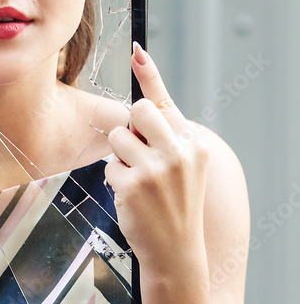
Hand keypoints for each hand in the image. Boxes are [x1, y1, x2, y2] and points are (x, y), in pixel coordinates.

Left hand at [104, 43, 209, 270]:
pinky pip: (110, 167)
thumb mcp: (183, 167)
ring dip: (121, 157)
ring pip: (118, 139)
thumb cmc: (176, 205)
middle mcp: (178, 152)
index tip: (136, 51)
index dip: (149, 74)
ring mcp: (155, 169)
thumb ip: (165, 135)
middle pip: (137, 112)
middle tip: (140, 154)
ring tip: (139, 181)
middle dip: (131, 128)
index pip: (164, 102)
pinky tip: (133, 198)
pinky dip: (116, 181)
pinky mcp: (132, 185)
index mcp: (193, 143)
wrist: (177, 252)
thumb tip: (140, 106)